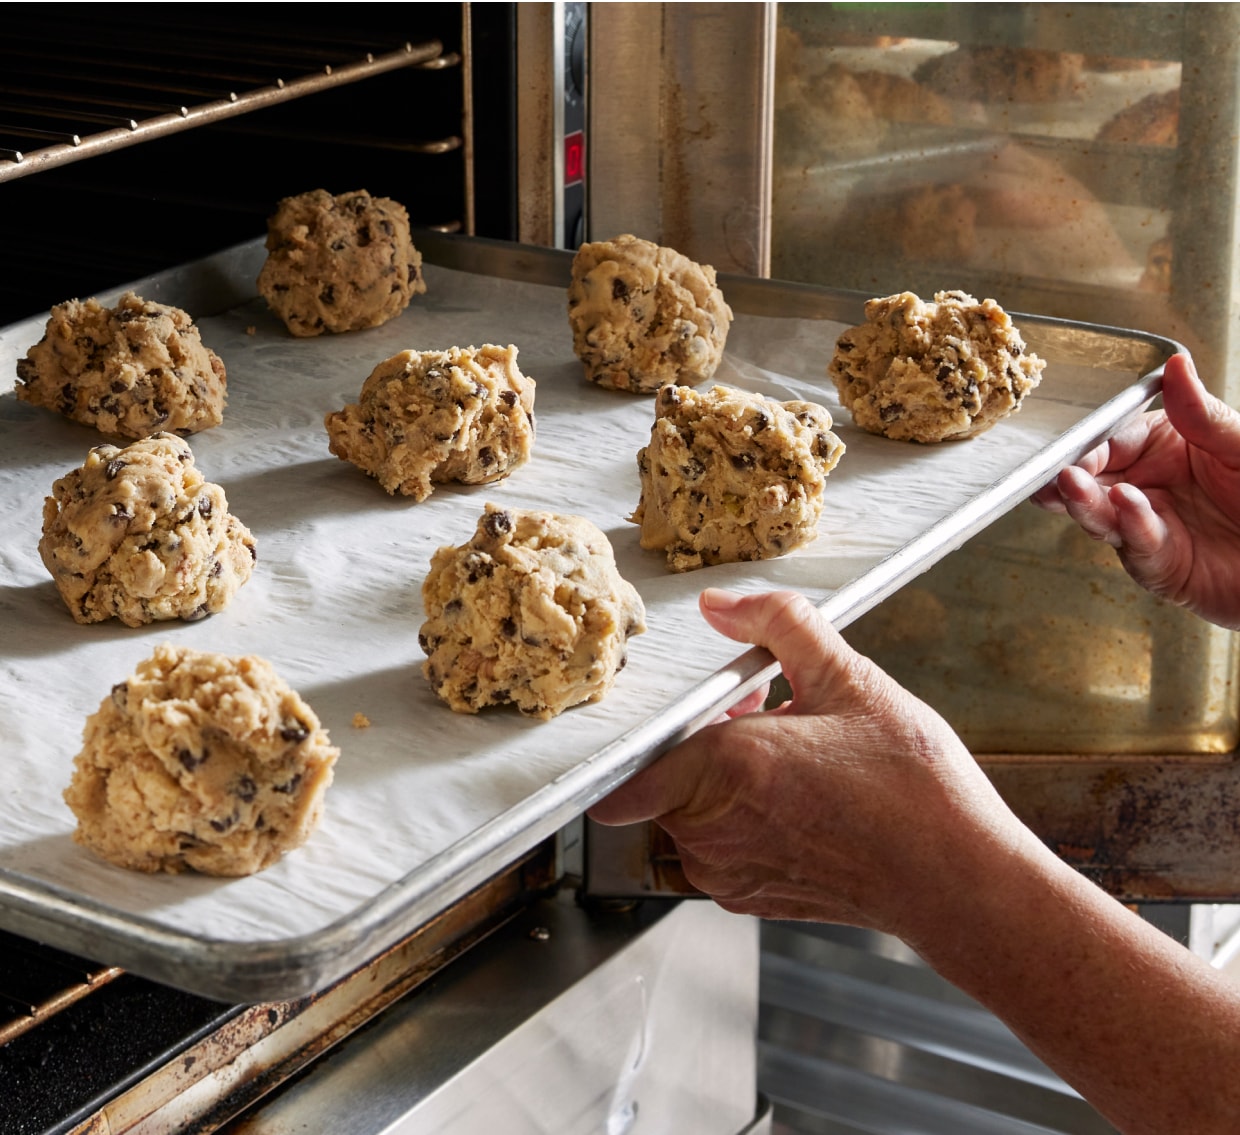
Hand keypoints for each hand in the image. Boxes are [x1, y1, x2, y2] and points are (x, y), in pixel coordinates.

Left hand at [588, 589, 1034, 937]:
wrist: (959, 878)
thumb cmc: (913, 790)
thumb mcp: (850, 678)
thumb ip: (777, 623)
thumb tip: (723, 605)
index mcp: (724, 773)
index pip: (621, 771)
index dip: (641, 733)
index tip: (681, 712)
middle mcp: (712, 833)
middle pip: (663, 772)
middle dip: (704, 734)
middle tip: (763, 708)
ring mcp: (727, 872)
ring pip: (689, 807)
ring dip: (724, 774)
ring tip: (793, 751)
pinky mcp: (746, 895)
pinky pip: (717, 842)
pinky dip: (742, 813)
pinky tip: (801, 793)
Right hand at [1032, 353, 1239, 629]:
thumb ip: (1201, 414)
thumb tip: (1177, 365)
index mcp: (1163, 449)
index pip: (1109, 443)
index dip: (1086, 447)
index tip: (1070, 448)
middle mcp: (1148, 487)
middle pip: (1093, 483)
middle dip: (1070, 480)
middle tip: (1059, 474)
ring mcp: (1150, 527)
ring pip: (1102, 517)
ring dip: (1086, 504)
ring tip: (1074, 487)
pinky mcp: (1160, 566)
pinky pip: (1137, 548)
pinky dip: (1129, 527)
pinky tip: (1127, 506)